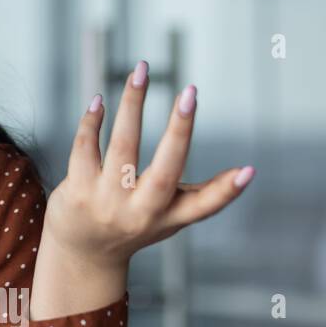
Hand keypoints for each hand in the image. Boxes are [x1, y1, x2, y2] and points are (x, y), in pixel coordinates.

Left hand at [42, 59, 254, 275]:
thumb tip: (246, 173)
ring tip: (141, 72)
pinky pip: (85, 147)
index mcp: (168, 217)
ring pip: (123, 146)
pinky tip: (101, 101)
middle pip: (165, 170)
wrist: (81, 254)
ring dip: (133, 104)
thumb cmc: (132, 226)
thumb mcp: (168, 219)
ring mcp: (107, 201)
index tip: (248, 171)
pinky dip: (92, 121)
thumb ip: (201, 197)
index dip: (227, 191)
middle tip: (190, 94)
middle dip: (179, 130)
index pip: (203, 206)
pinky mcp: (77, 190)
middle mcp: (140, 211)